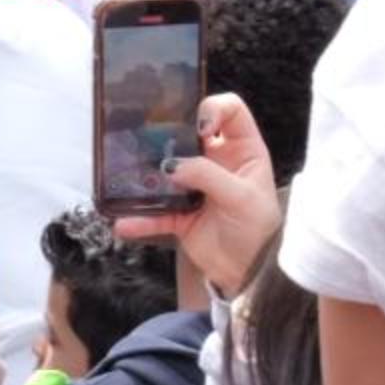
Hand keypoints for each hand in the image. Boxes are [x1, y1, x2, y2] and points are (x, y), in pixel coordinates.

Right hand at [111, 92, 280, 296]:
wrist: (249, 275)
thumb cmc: (259, 230)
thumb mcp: (242, 198)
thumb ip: (208, 176)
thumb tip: (172, 166)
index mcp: (242, 149)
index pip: (229, 111)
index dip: (212, 109)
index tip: (199, 127)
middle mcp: (217, 161)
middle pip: (188, 134)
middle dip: (168, 135)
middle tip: (154, 144)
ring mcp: (195, 186)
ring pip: (165, 168)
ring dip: (147, 173)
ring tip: (134, 179)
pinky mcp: (179, 212)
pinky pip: (154, 210)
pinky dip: (139, 217)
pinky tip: (125, 221)